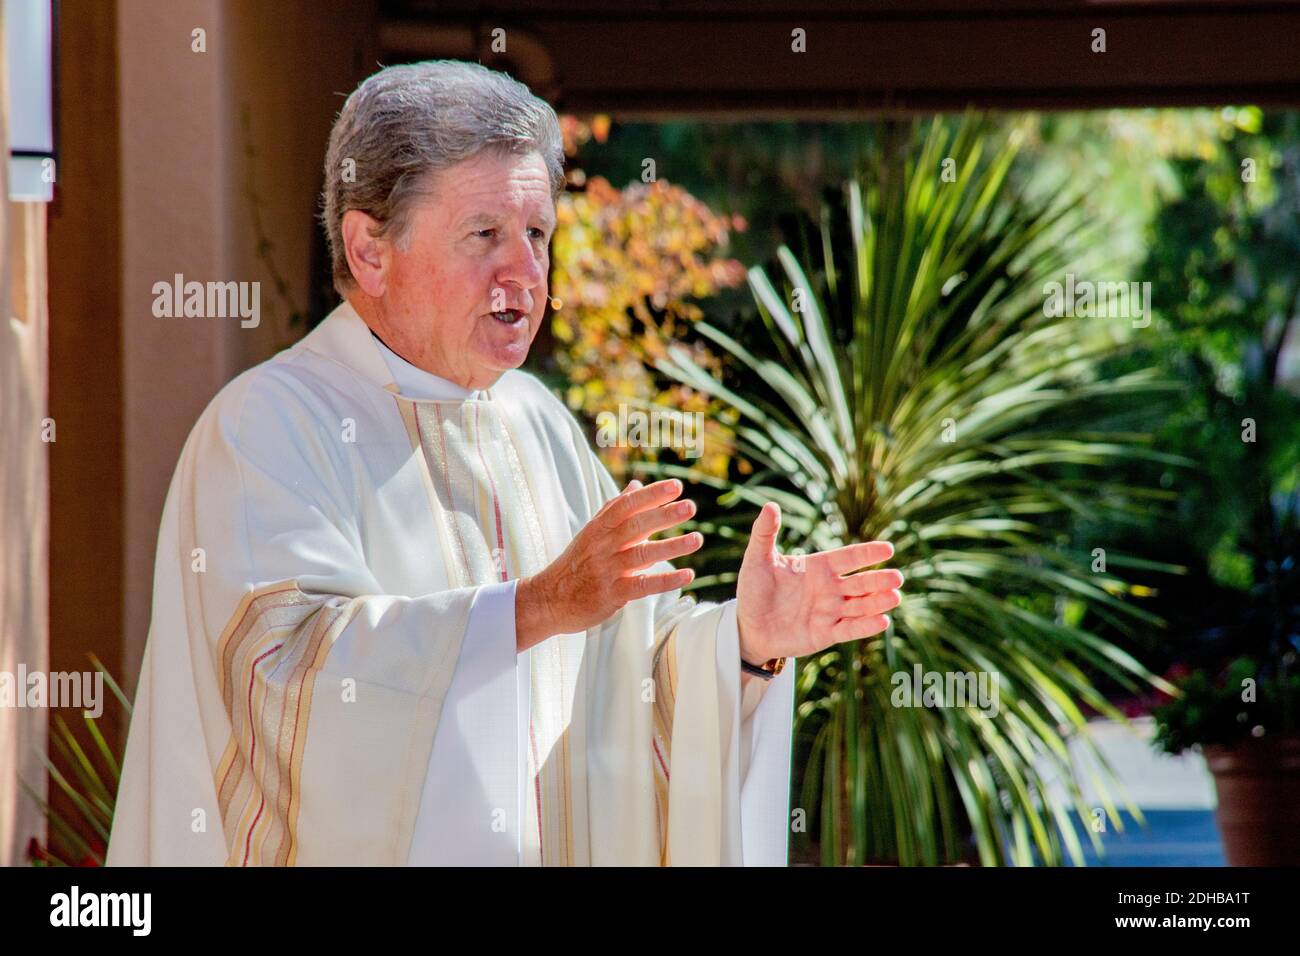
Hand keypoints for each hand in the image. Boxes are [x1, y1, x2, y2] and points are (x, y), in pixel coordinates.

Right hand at [515, 478, 701, 649]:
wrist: (549, 600)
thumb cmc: (575, 563)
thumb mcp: (591, 532)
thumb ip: (615, 508)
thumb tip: (637, 485)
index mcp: (599, 528)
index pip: (626, 505)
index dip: (651, 495)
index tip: (675, 486)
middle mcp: (603, 546)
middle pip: (635, 526)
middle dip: (664, 515)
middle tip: (690, 506)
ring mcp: (607, 570)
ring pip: (641, 555)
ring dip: (671, 547)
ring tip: (696, 539)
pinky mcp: (611, 595)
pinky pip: (642, 586)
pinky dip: (665, 581)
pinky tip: (687, 575)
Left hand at [735, 502, 902, 664]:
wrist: (747, 626)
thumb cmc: (754, 590)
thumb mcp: (757, 559)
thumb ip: (764, 533)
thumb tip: (770, 505)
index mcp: (818, 567)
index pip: (848, 557)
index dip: (867, 552)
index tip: (888, 548)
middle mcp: (829, 588)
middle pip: (860, 582)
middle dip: (879, 580)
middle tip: (897, 577)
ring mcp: (830, 612)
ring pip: (860, 606)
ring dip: (878, 602)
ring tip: (895, 597)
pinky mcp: (826, 634)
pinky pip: (849, 629)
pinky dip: (865, 626)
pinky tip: (882, 621)